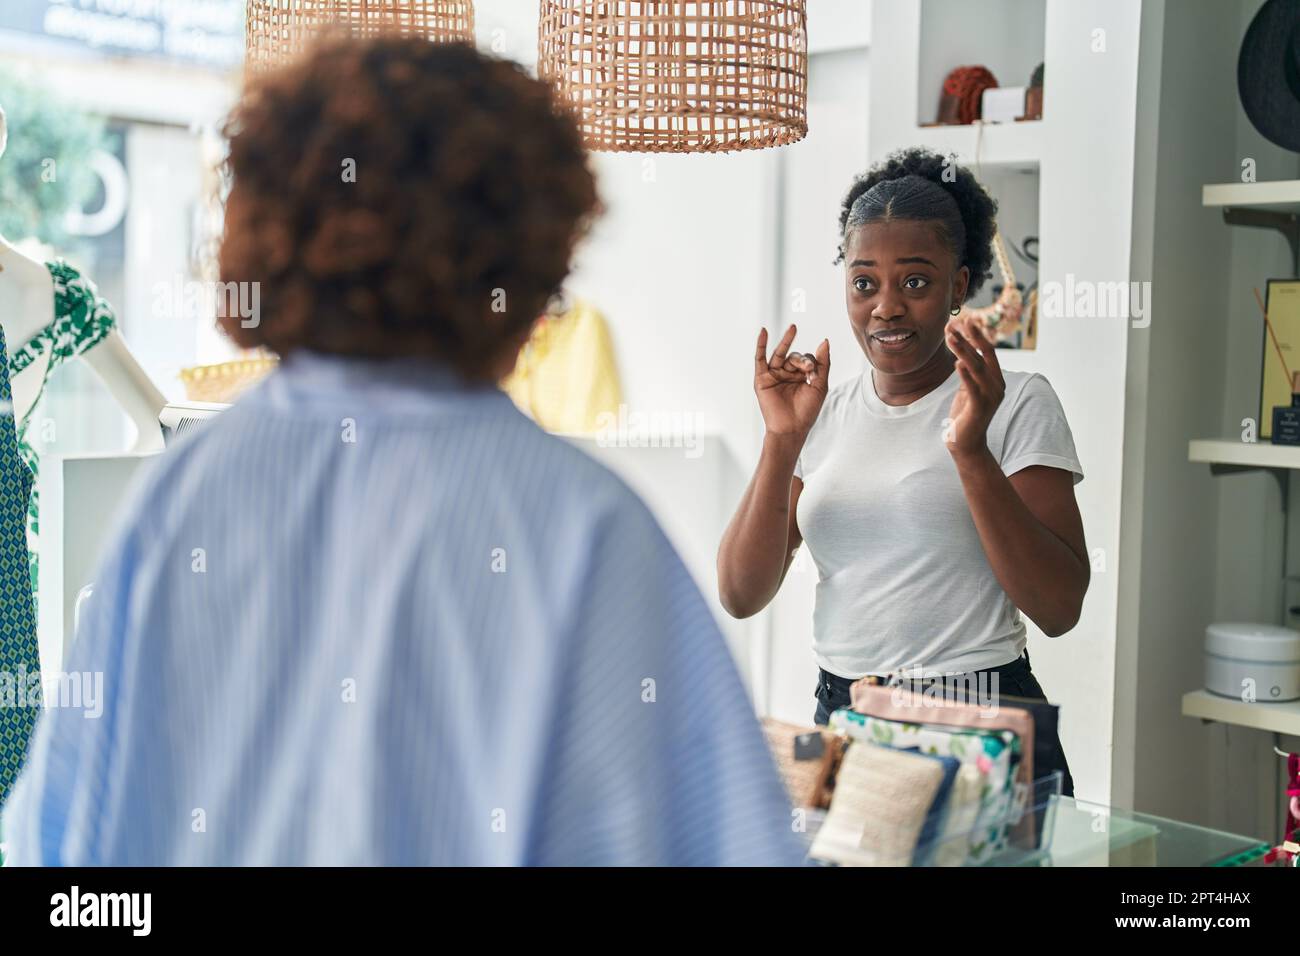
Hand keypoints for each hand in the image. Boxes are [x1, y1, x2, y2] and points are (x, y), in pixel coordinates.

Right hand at [753, 324, 829, 436]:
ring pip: (780, 354)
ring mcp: (773, 375)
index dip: (812, 364)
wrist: (791, 428)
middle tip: (807, 367)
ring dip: (787, 342)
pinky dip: (761, 345)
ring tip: (794, 328)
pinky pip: (760, 359)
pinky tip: (764, 331)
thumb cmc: (807, 410)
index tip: (814, 377)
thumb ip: (823, 363)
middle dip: (802, 359)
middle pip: (794, 356)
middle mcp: (787, 373)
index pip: (808, 360)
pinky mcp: (762, 379)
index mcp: (801, 376)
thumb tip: (824, 340)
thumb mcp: (820, 385)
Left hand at [945, 314, 1004, 458]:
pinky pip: (972, 388)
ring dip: (963, 351)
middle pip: (984, 355)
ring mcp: (990, 397)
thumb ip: (970, 374)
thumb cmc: (965, 414)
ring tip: (951, 337)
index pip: (988, 351)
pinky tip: (957, 363)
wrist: (966, 442)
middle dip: (972, 337)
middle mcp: (997, 385)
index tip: (965, 319)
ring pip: (977, 368)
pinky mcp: (980, 408)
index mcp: (995, 379)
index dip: (977, 335)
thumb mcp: (968, 389)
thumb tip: (963, 355)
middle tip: (959, 321)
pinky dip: (965, 375)